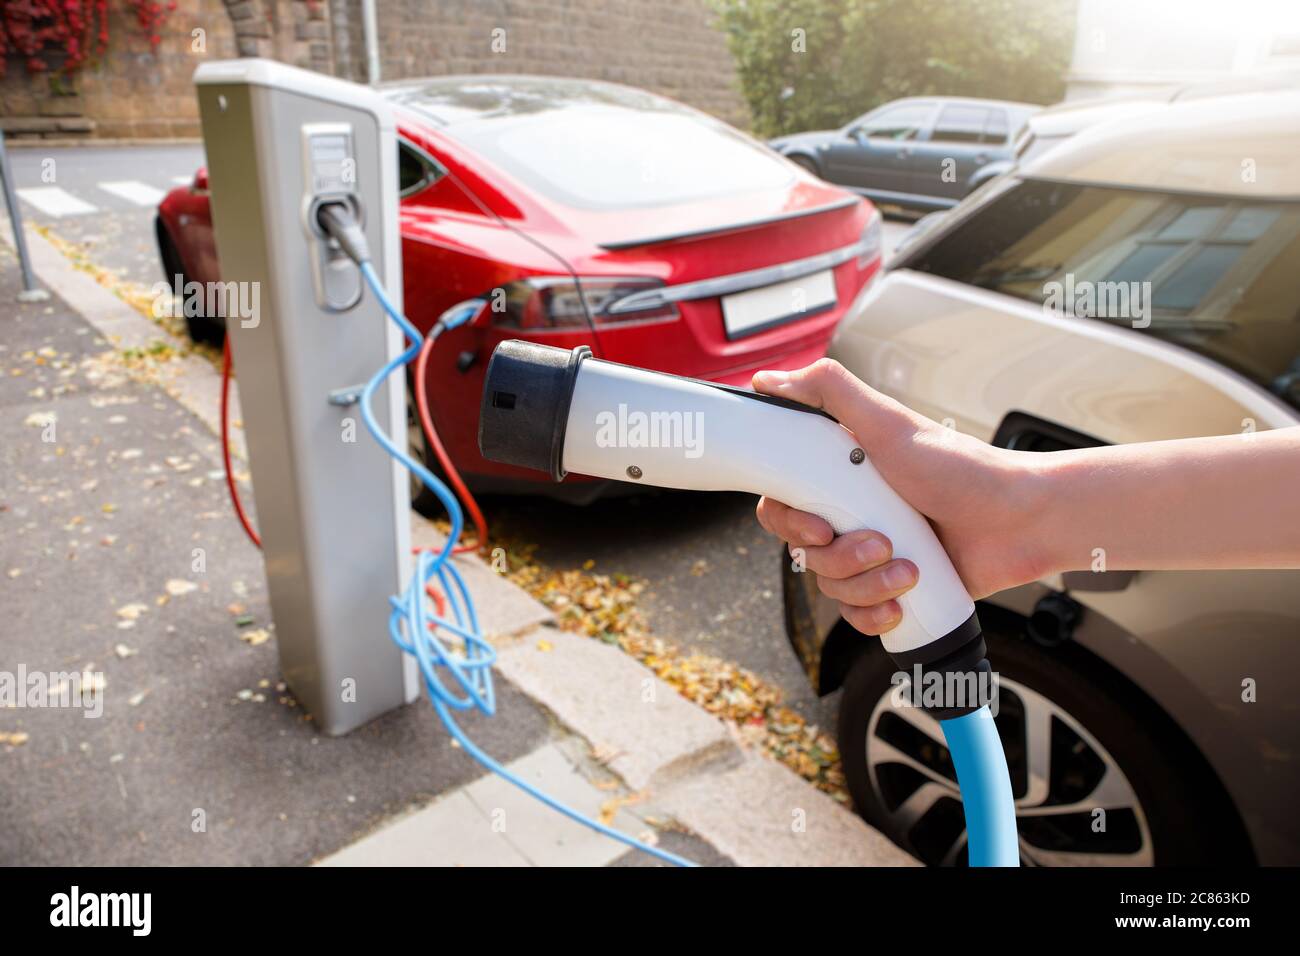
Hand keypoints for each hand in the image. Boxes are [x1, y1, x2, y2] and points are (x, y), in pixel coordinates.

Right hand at [752, 359, 1048, 635]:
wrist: (1020, 521)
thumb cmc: (961, 469)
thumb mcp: (888, 421)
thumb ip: (827, 390)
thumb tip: (768, 380)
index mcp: (840, 478)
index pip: (782, 507)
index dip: (791, 523)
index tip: (821, 527)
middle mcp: (850, 515)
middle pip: (804, 553)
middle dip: (841, 558)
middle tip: (883, 542)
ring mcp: (871, 554)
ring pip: (832, 588)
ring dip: (868, 584)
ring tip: (910, 569)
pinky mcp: (893, 588)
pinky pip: (857, 616)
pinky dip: (875, 614)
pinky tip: (903, 601)